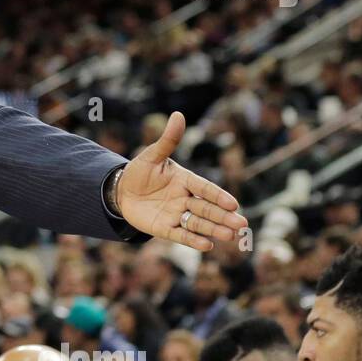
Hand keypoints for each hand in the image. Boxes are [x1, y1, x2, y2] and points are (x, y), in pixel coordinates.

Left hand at [117, 112, 248, 251]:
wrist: (120, 191)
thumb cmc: (139, 172)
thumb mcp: (152, 155)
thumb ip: (167, 140)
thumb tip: (178, 115)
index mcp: (185, 180)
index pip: (205, 189)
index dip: (218, 196)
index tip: (233, 204)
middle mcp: (185, 199)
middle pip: (207, 209)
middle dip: (224, 217)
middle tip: (242, 225)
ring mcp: (175, 215)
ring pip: (198, 223)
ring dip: (214, 230)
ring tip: (231, 236)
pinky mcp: (164, 228)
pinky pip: (180, 235)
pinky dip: (193, 240)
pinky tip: (207, 246)